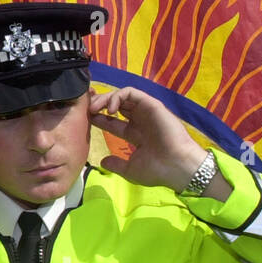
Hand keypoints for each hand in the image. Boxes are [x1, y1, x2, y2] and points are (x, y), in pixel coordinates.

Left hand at [89, 87, 207, 192]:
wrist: (177, 168)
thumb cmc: (158, 170)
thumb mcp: (131, 170)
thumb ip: (116, 164)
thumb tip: (102, 161)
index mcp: (135, 134)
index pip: (112, 121)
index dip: (97, 118)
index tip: (85, 120)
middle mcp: (140, 120)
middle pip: (115, 105)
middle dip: (98, 105)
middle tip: (87, 111)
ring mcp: (146, 111)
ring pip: (121, 96)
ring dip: (105, 99)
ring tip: (95, 109)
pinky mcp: (152, 104)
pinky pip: (131, 92)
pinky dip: (117, 96)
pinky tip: (110, 109)